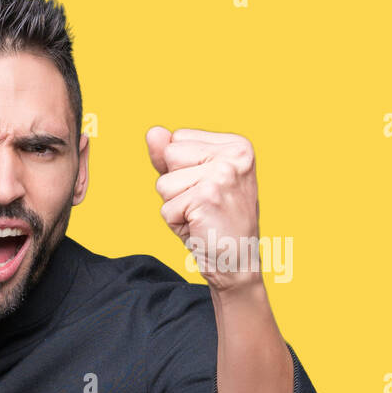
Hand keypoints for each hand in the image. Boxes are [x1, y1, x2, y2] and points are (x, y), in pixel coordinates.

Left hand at [146, 126, 261, 291]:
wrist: (237, 261)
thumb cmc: (214, 221)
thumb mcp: (192, 181)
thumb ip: (170, 156)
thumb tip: (153, 131)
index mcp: (237, 144)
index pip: (178, 139)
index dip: (181, 169)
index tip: (205, 189)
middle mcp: (234, 155)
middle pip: (169, 155)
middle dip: (174, 186)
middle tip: (201, 204)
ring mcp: (222, 175)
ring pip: (164, 183)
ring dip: (174, 206)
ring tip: (200, 216)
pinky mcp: (207, 197)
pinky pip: (166, 208)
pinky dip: (176, 223)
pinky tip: (199, 227)